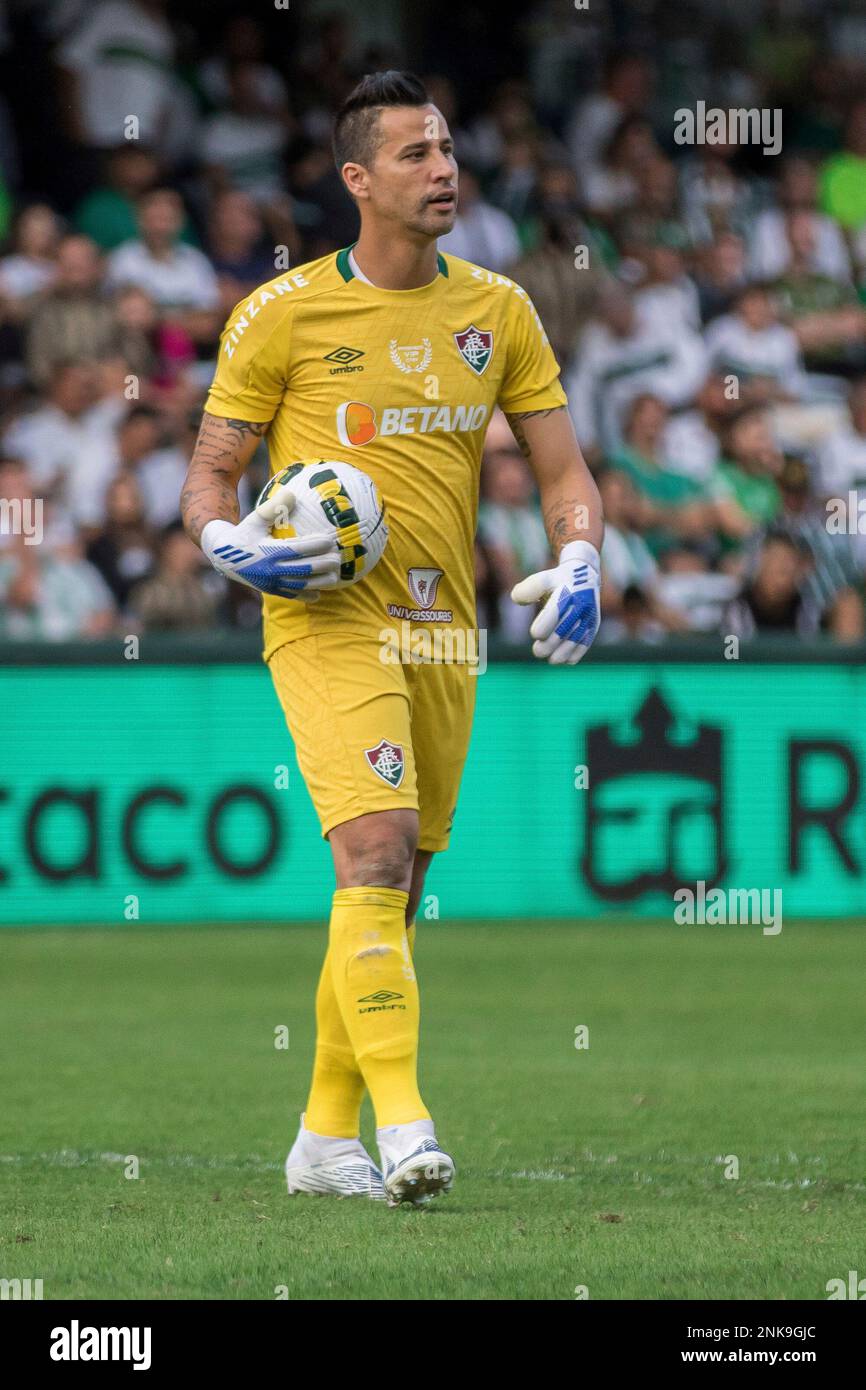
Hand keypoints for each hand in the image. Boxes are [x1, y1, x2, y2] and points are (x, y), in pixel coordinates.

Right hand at [201, 483, 340, 599]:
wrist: (222, 556)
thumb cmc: (244, 532)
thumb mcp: (254, 518)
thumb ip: (273, 507)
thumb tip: (292, 493)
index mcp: (268, 551)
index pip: (296, 549)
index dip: (314, 545)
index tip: (330, 540)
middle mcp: (270, 570)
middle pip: (303, 569)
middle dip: (323, 565)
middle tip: (338, 559)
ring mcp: (270, 582)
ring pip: (299, 585)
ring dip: (319, 583)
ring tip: (335, 577)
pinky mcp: (269, 590)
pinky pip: (290, 595)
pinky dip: (304, 596)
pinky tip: (318, 596)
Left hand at [510, 540, 600, 663]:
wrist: (584, 577)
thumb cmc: (557, 581)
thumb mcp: (542, 579)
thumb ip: (528, 589)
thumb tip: (516, 599)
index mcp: (566, 593)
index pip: (554, 614)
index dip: (543, 627)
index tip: (535, 633)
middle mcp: (580, 605)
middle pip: (563, 631)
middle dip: (549, 646)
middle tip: (538, 651)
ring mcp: (588, 617)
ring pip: (575, 641)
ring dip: (562, 654)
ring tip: (551, 660)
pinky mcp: (593, 626)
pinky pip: (585, 644)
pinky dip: (575, 654)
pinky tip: (564, 660)